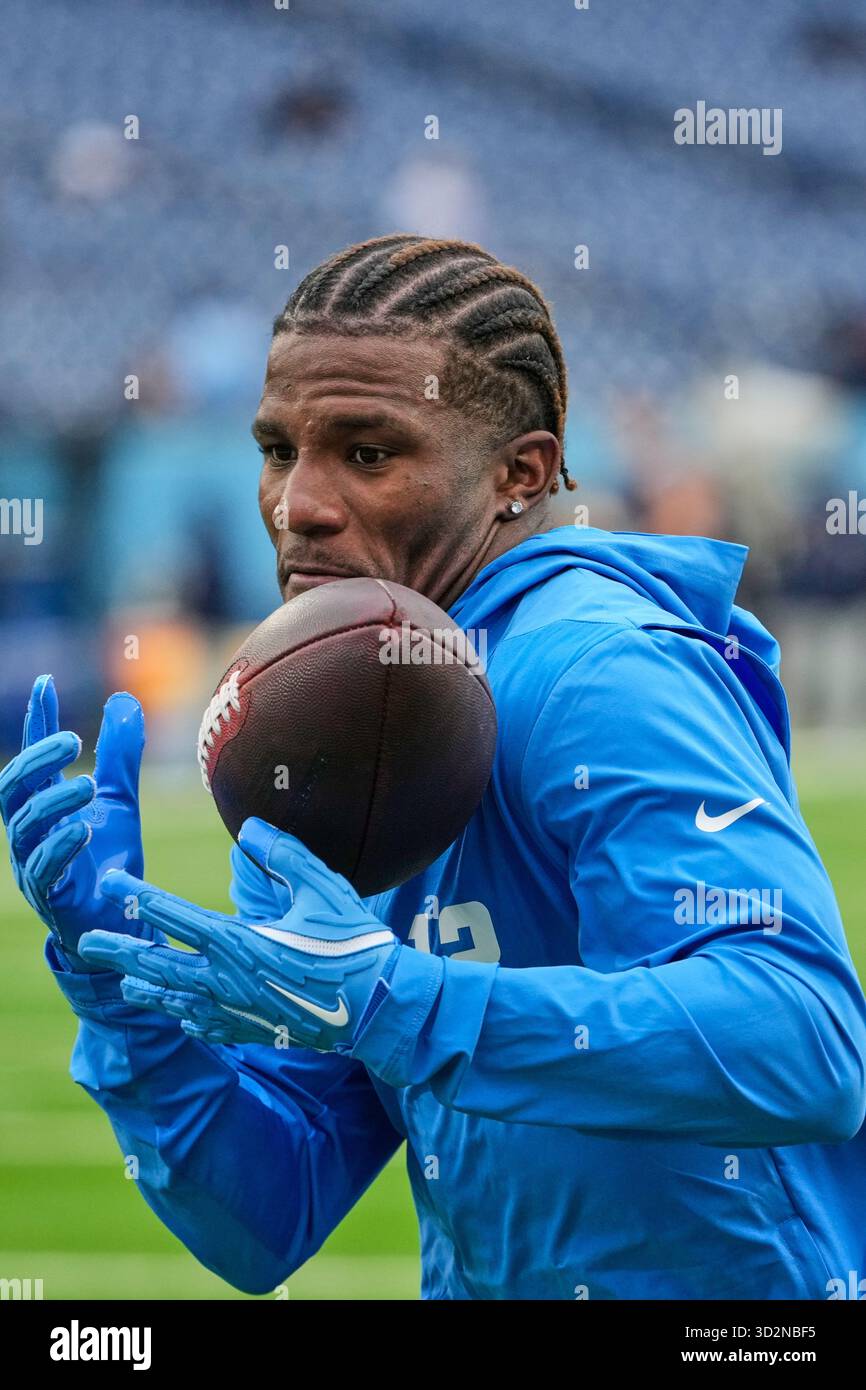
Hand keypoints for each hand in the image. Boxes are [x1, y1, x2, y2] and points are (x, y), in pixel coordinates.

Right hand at [0, 674, 155, 971]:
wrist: (120, 919)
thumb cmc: (110, 858)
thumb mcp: (119, 800)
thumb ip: (118, 757)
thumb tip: (124, 701)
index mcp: (42, 804)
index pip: (31, 755)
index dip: (36, 721)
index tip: (48, 685)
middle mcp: (29, 831)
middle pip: (13, 787)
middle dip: (36, 760)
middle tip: (72, 740)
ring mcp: (33, 862)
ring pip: (25, 827)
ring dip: (53, 801)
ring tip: (87, 786)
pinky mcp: (49, 894)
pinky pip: (43, 868)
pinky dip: (61, 846)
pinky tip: (84, 830)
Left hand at [77, 817, 401, 1051]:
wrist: (380, 1009)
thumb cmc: (354, 944)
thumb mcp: (323, 888)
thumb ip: (283, 855)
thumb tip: (248, 829)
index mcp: (238, 941)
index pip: (173, 915)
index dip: (138, 897)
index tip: (110, 882)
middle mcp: (227, 979)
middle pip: (159, 963)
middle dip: (121, 950)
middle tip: (86, 943)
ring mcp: (238, 1010)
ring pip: (176, 998)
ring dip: (146, 986)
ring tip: (123, 979)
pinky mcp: (255, 1030)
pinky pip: (207, 1024)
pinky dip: (185, 1015)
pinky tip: (178, 1012)